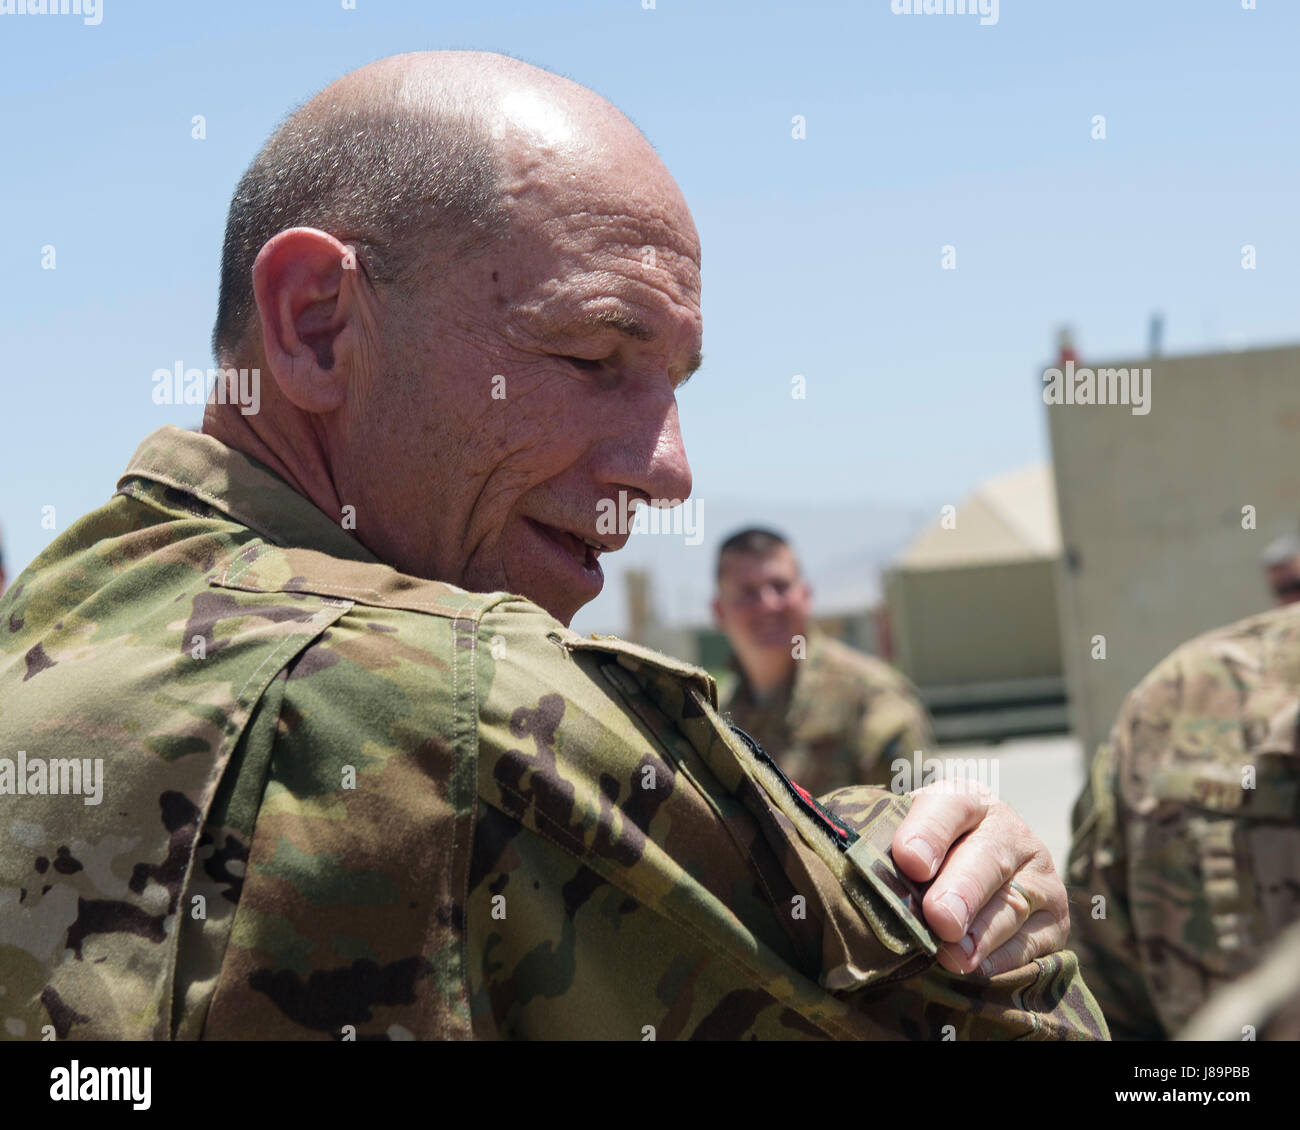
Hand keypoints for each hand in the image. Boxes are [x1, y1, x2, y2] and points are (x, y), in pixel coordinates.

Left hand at [891, 780, 1067, 976]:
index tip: (910, 862)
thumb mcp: (902, 838)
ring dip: (982, 932)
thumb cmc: (921, 860)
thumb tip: (848, 862)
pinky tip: (977, 969)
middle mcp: (1007, 831)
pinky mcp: (1054, 919)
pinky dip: (1005, 958)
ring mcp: (1038, 874)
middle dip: (962, 889)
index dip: (930, 832)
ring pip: (1014, 902)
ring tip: (953, 956)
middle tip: (939, 918)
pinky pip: (1034, 942)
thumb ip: (879, 845)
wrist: (971, 879)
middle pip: (988, 856)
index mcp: (964, 801)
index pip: (950, 806)